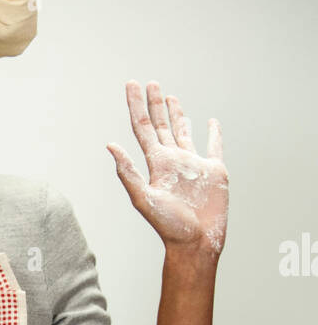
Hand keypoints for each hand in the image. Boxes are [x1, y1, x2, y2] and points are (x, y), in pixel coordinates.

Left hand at [106, 80, 227, 256]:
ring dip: (177, 115)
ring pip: (183, 132)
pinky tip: (210, 122)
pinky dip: (213, 132)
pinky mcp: (214, 170)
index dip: (136, 105)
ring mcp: (193, 164)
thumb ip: (128, 172)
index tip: (131, 84)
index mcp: (156, 163)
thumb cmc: (168, 225)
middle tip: (151, 83)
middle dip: (155, 104)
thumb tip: (110, 145)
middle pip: (161, 125)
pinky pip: (214, 146)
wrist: (195, 241)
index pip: (142, 127)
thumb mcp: (143, 198)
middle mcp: (173, 160)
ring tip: (171, 98)